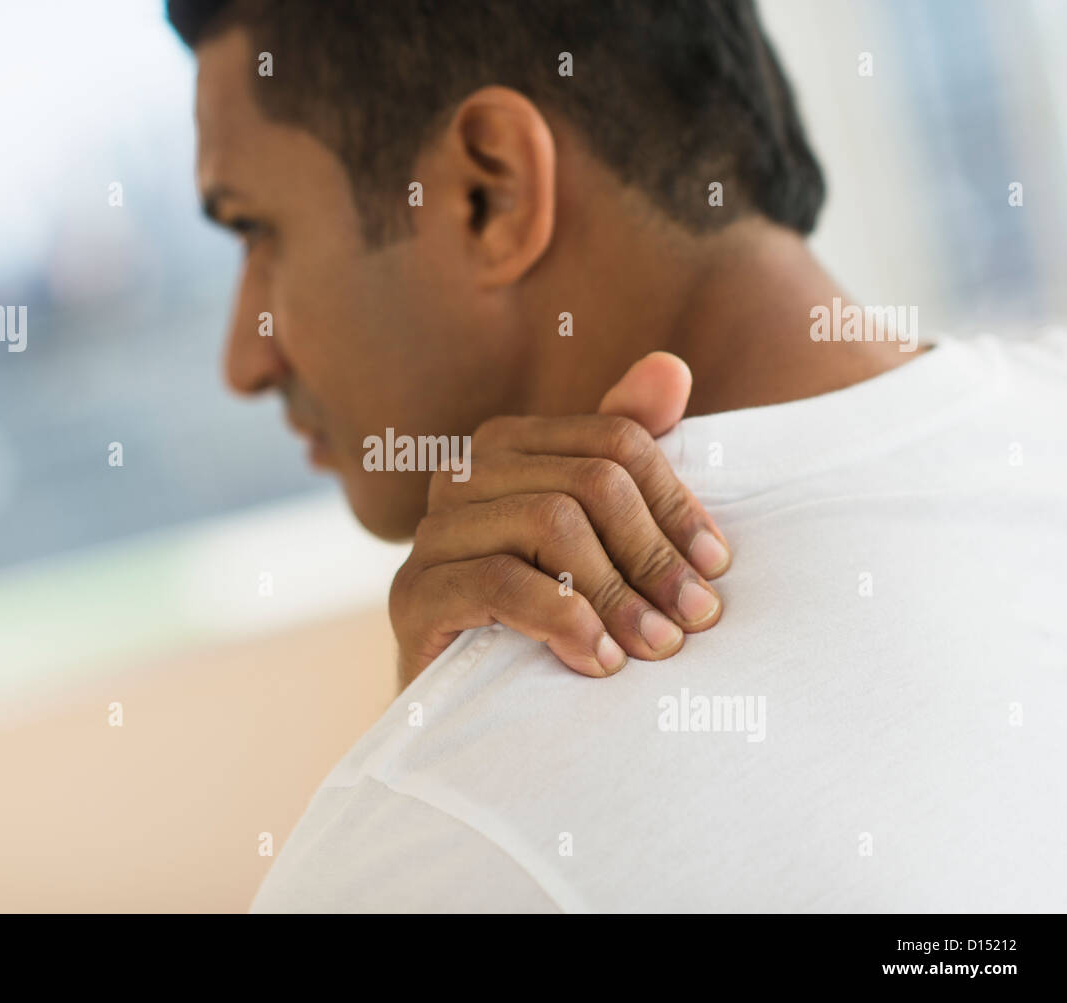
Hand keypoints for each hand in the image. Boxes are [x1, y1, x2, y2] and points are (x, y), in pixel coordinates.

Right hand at [389, 352, 729, 686]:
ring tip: (652, 645)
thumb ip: (627, 450)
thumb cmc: (543, 611)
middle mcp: (464, 474)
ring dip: (616, 592)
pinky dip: (562, 618)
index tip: (715, 566)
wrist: (466, 703)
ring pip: (549, 523)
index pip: (616, 442)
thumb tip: (671, 366)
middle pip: (589, 482)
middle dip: (653, 553)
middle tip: (695, 616)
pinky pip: (499, 581)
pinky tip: (597, 658)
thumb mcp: (598, 534)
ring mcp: (432, 532)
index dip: (676, 502)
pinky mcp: (411, 593)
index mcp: (510, 445)